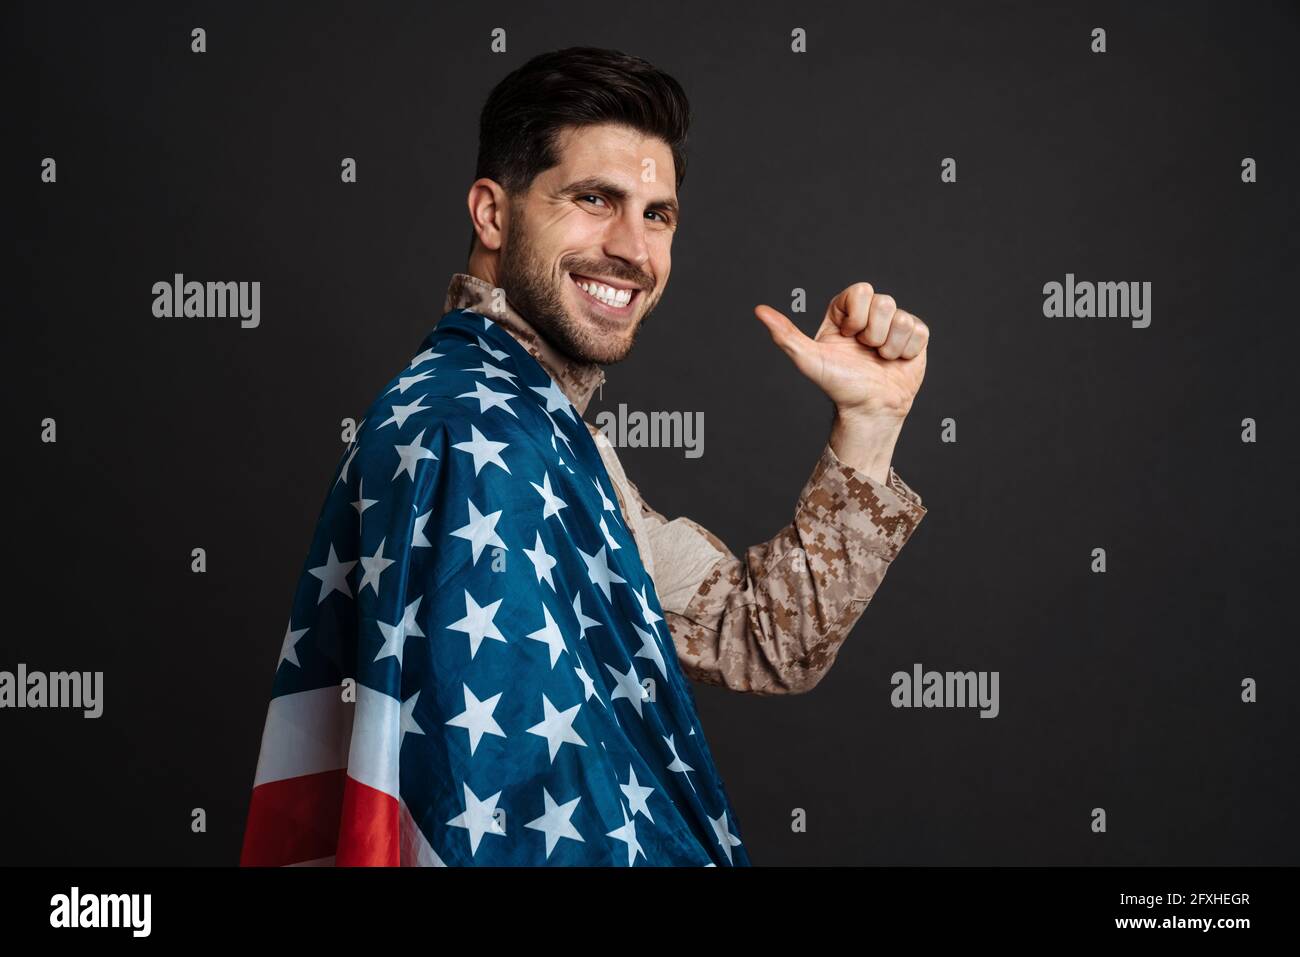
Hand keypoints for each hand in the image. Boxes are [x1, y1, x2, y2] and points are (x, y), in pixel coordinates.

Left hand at [754, 282, 928, 418]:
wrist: (870, 409)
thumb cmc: (838, 385)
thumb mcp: (807, 359)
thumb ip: (784, 334)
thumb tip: (758, 310)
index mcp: (844, 311)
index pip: (861, 291)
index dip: (857, 317)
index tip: (848, 337)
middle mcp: (869, 315)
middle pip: (884, 302)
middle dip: (873, 334)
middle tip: (865, 352)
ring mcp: (893, 325)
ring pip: (902, 318)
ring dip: (890, 346)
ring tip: (880, 360)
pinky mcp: (914, 336)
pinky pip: (918, 331)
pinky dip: (906, 351)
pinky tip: (896, 362)